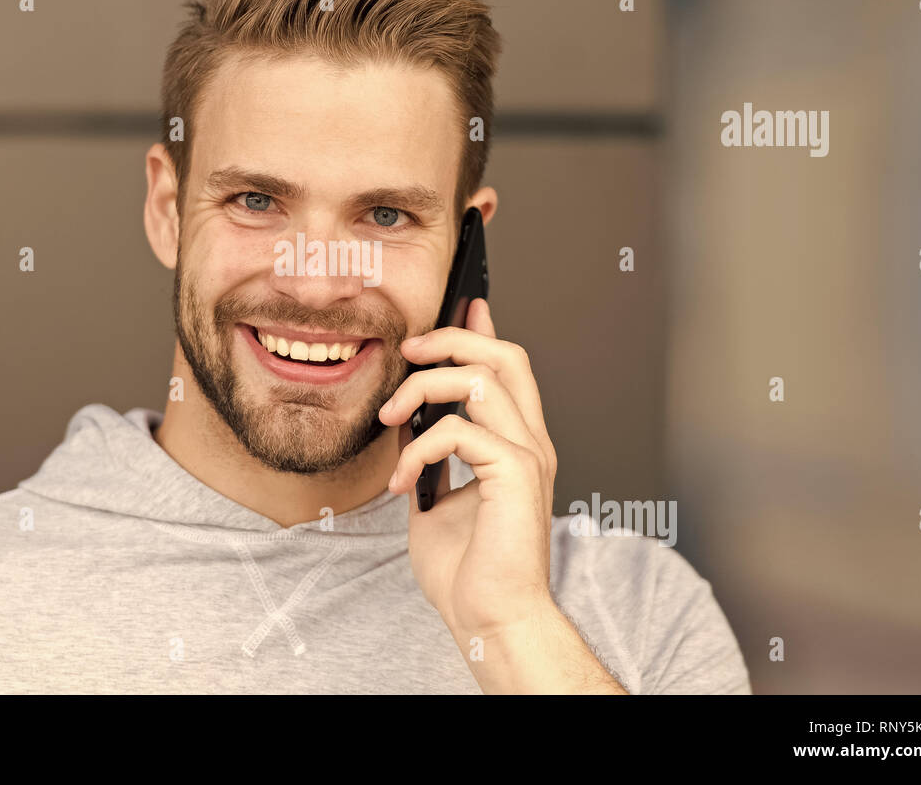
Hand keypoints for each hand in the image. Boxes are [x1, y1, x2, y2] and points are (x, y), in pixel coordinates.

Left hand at [379, 298, 625, 692]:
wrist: (490, 617)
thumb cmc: (468, 568)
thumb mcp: (433, 495)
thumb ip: (428, 450)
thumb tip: (405, 414)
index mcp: (516, 443)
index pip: (508, 368)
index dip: (483, 330)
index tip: (461, 304)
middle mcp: (530, 442)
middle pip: (504, 356)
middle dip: (451, 339)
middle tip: (407, 350)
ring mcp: (528, 455)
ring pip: (482, 379)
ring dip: (424, 386)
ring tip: (390, 416)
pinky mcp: (516, 474)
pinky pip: (461, 430)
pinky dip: (419, 447)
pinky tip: (401, 481)